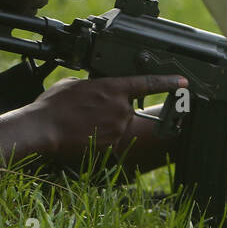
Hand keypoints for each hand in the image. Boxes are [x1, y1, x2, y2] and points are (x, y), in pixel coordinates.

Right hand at [0, 74, 187, 166]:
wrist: (43, 129)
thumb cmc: (54, 104)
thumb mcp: (75, 84)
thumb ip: (95, 85)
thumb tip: (99, 90)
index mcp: (113, 88)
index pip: (148, 83)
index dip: (168, 82)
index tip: (183, 82)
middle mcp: (121, 108)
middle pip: (127, 107)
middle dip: (112, 108)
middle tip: (89, 109)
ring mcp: (117, 128)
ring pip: (119, 123)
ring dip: (106, 123)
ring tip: (82, 122)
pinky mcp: (111, 145)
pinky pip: (111, 139)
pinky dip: (101, 137)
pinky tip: (83, 133)